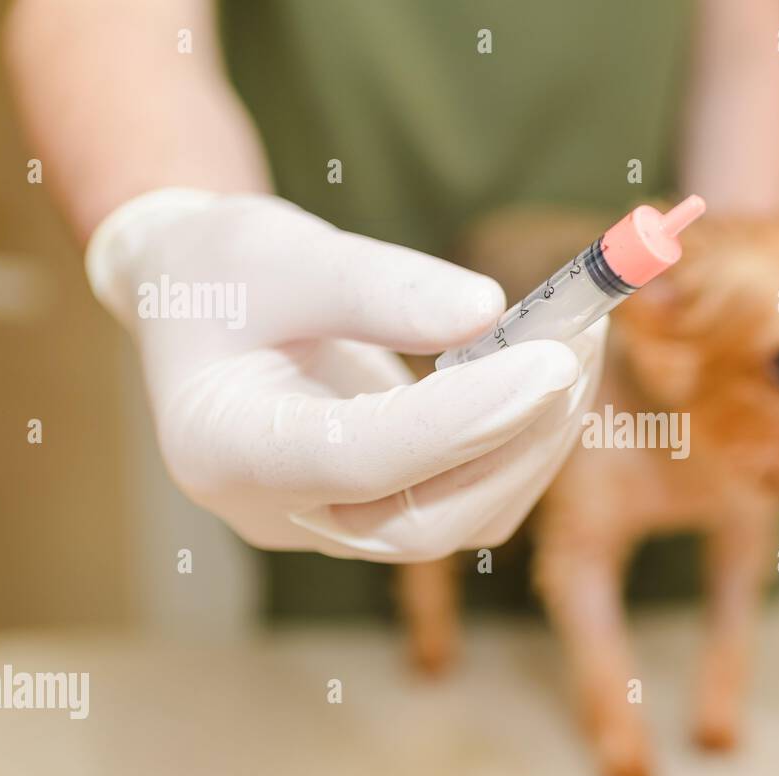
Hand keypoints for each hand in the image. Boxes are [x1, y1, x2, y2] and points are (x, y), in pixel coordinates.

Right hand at [86, 188, 605, 561]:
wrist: (201, 303)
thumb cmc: (223, 271)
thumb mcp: (278, 250)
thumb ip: (378, 286)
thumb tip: (490, 311)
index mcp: (225, 452)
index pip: (358, 460)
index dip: (462, 420)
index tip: (548, 362)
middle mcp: (281, 511)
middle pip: (423, 523)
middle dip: (516, 442)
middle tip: (576, 352)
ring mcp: (336, 523)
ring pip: (463, 521)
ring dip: (535, 441)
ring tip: (577, 346)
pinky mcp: (385, 511)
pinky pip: (472, 501)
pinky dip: (523, 444)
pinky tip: (549, 375)